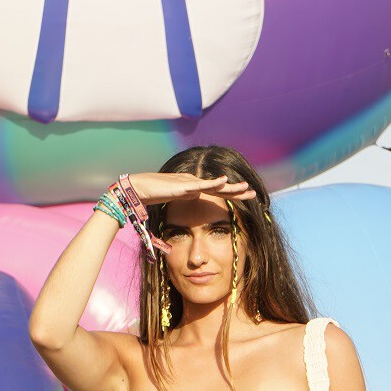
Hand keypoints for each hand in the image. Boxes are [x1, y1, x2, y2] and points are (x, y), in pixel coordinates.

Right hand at [127, 172, 256, 207]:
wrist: (136, 190)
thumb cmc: (150, 196)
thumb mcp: (171, 202)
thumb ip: (182, 203)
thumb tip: (191, 209)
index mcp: (192, 189)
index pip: (215, 192)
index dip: (231, 195)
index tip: (245, 198)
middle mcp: (193, 184)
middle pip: (220, 188)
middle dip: (237, 191)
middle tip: (254, 193)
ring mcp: (189, 184)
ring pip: (215, 186)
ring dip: (231, 187)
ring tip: (246, 188)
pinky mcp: (182, 186)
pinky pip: (201, 185)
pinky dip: (213, 183)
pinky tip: (225, 181)